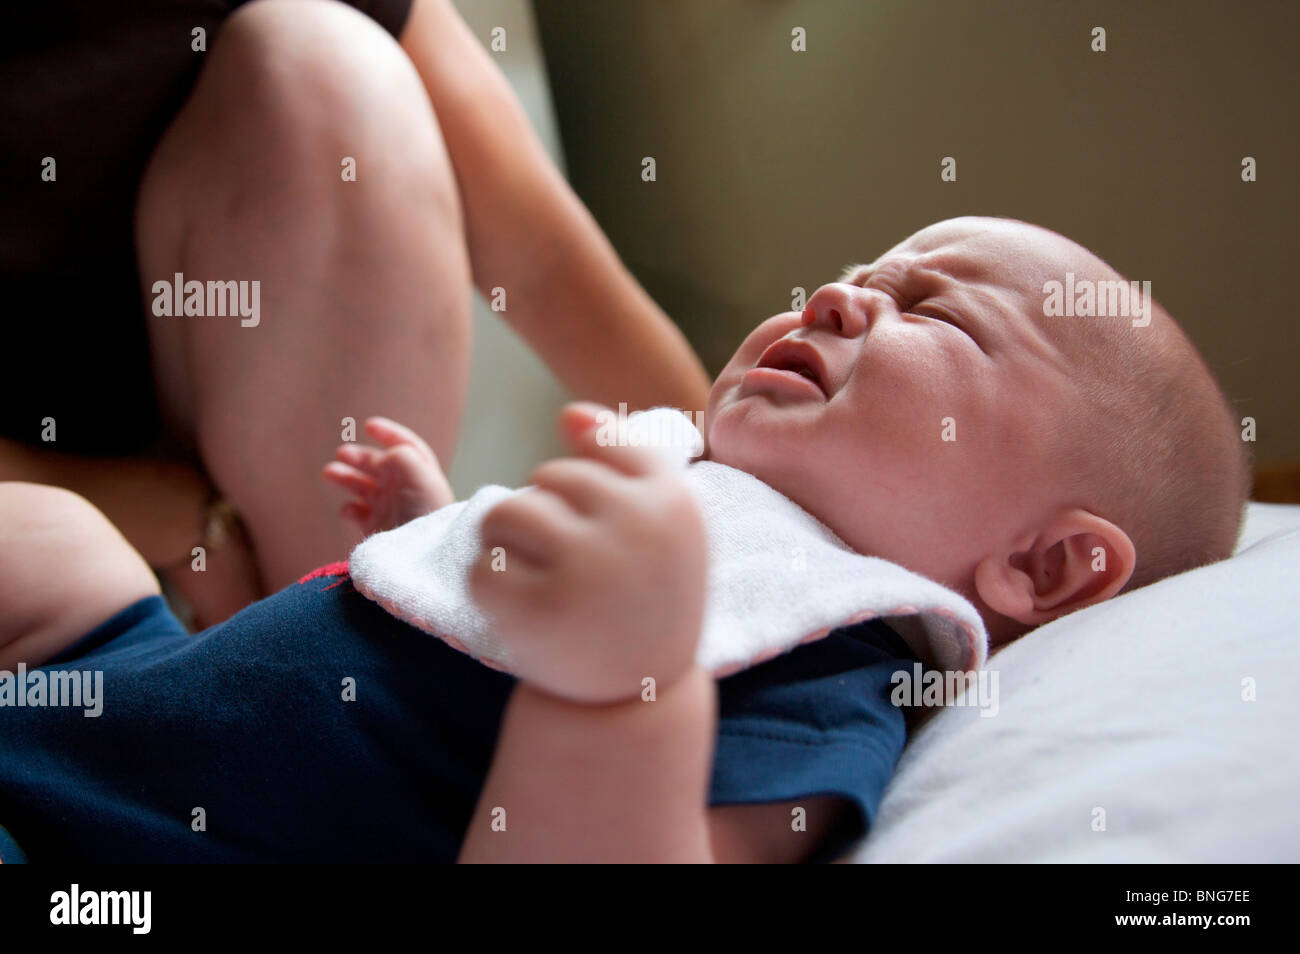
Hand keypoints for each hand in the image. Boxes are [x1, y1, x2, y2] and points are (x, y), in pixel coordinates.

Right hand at [322, 417, 454, 534]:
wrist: (423, 551)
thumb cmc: (425, 508)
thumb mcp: (416, 471)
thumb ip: (399, 454)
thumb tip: (383, 458)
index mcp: (419, 472)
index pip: (406, 447)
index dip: (389, 434)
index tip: (368, 425)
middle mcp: (405, 490)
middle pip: (379, 466)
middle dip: (359, 457)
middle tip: (341, 453)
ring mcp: (390, 510)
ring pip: (364, 487)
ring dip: (346, 477)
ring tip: (329, 472)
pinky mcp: (378, 529)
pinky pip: (359, 515)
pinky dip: (349, 509)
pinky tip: (348, 509)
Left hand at [469, 402, 707, 704]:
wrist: (641, 701)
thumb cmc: (646, 599)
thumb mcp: (662, 527)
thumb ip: (626, 462)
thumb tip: (567, 412)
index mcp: (674, 502)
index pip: (607, 442)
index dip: (589, 486)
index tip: (603, 532)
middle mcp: (636, 527)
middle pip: (548, 477)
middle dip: (545, 515)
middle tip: (569, 570)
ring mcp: (588, 568)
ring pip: (505, 512)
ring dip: (505, 542)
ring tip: (532, 579)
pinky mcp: (539, 612)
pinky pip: (482, 570)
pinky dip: (489, 590)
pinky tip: (520, 615)